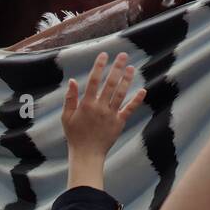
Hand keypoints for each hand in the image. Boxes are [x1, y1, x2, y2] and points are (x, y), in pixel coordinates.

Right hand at [63, 52, 146, 189]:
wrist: (87, 154)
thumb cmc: (75, 135)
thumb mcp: (66, 117)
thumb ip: (70, 98)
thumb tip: (72, 81)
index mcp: (87, 104)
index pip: (93, 81)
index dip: (99, 66)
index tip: (104, 55)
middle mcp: (100, 107)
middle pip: (110, 84)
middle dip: (116, 68)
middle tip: (123, 55)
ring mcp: (111, 115)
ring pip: (121, 94)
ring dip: (126, 79)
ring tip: (131, 67)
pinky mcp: (119, 122)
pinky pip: (129, 109)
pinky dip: (136, 100)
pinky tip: (143, 90)